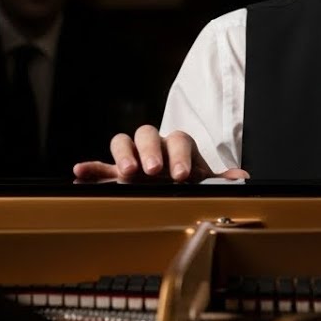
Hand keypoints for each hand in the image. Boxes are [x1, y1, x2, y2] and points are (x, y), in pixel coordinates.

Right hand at [72, 124, 249, 182]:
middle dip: (150, 151)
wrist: (169, 186)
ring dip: (123, 155)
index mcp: (178, 145)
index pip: (180, 140)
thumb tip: (240, 178)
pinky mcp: (113, 171)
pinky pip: (100, 165)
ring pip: (123, 142)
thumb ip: (218, 179)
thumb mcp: (203, 181)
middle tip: (152, 171)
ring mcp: (132, 156)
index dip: (180, 156)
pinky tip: (80, 172)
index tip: (181, 175)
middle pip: (148, 134)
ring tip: (126, 173)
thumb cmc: (186, 181)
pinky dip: (91, 167)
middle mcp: (154, 145)